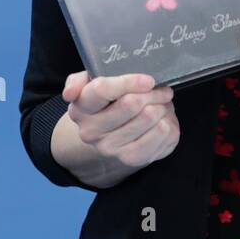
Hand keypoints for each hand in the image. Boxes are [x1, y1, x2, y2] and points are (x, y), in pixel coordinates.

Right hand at [61, 70, 178, 171]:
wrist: (109, 137)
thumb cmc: (105, 103)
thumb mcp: (88, 86)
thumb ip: (78, 81)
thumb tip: (70, 93)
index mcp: (81, 109)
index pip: (102, 90)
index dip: (128, 82)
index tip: (148, 80)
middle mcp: (92, 132)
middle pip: (131, 104)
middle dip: (153, 92)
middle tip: (162, 89)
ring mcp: (112, 148)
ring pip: (150, 117)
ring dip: (162, 106)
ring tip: (161, 103)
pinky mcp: (133, 158)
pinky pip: (163, 134)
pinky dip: (169, 121)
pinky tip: (164, 119)